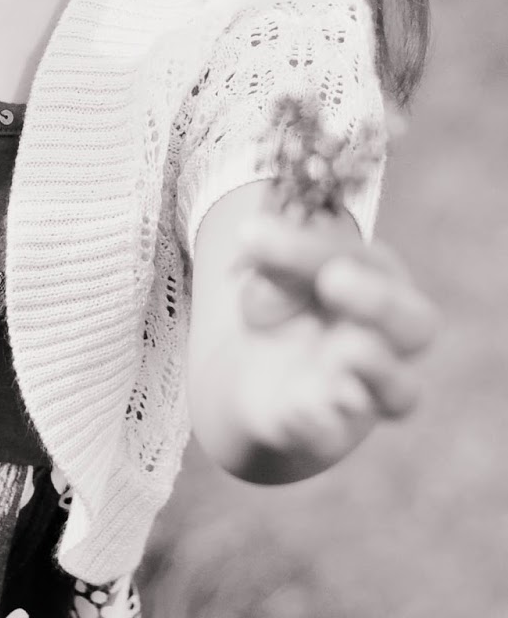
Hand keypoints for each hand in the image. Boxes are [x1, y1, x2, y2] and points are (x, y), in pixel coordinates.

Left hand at [232, 213, 436, 474]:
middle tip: (333, 279)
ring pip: (400, 392)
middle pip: (416, 325)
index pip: (364, 261)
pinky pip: (334, 433)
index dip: (310, 247)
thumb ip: (274, 262)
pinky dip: (318, 421)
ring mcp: (366, 392)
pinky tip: (295, 405)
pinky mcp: (330, 432)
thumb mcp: (274, 274)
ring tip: (346, 349)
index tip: (252, 234)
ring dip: (375, 368)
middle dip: (380, 301)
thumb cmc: (285, 306)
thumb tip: (258, 243)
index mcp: (381, 283)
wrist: (258, 375)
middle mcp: (388, 341)